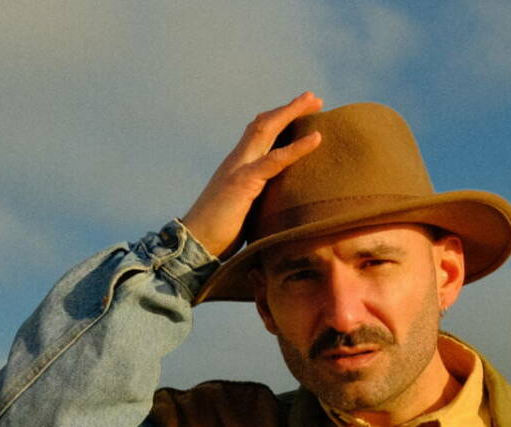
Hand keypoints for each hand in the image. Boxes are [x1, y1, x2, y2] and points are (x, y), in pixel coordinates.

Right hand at [179, 92, 325, 257]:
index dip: (279, 120)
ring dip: (292, 113)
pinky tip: (316, 138)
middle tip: (314, 99)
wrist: (194, 244)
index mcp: (237, 166)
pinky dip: (297, 148)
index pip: (258, 134)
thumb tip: (276, 205)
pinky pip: (275, 160)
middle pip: (264, 124)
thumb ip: (257, 199)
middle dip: (289, 109)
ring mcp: (239, 168)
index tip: (301, 112)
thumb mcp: (243, 210)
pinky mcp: (243, 182)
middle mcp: (237, 161)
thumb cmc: (217, 233)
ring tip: (315, 103)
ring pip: (267, 130)